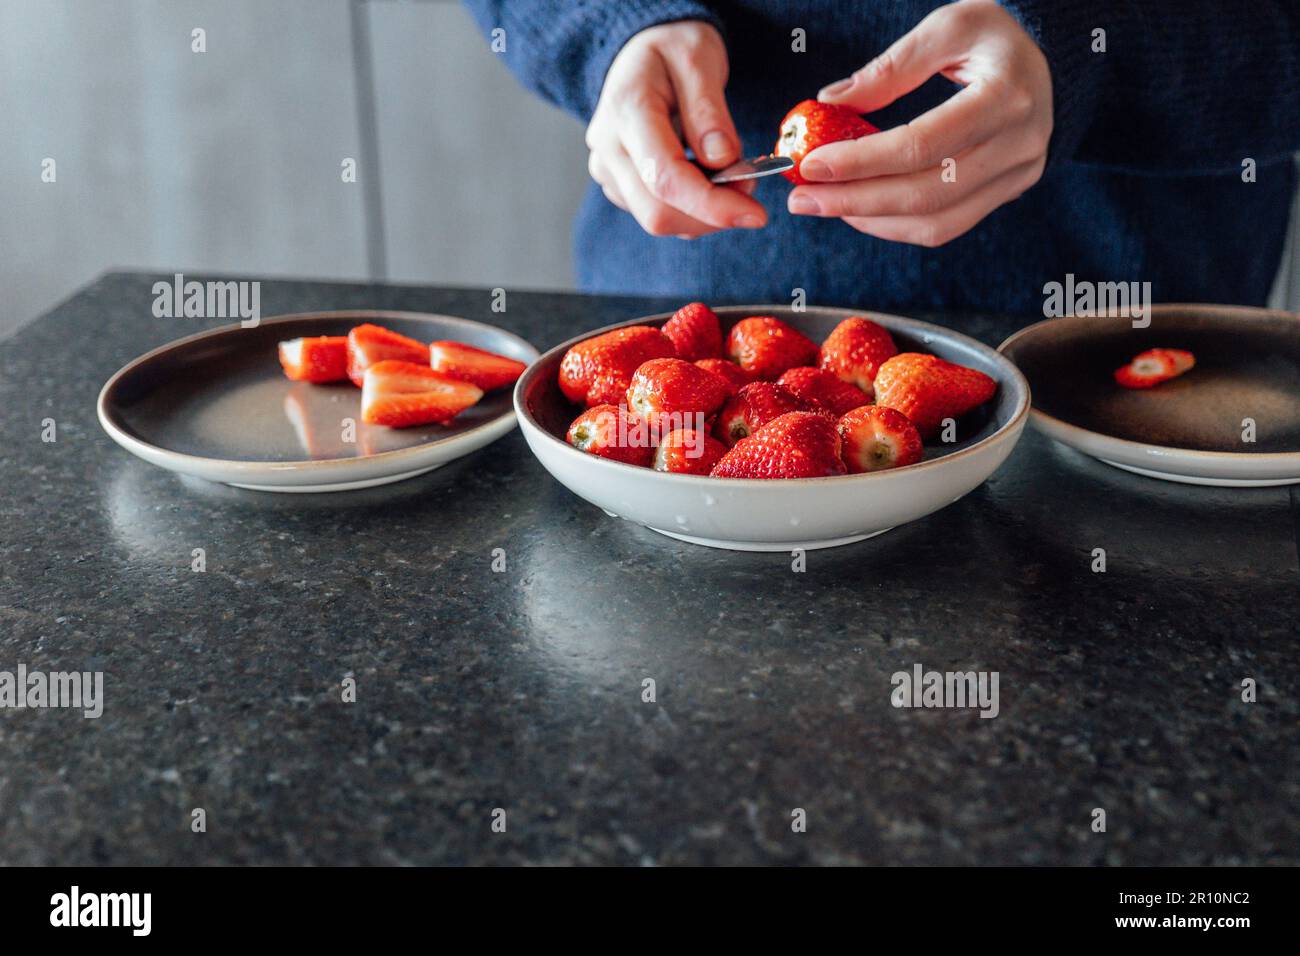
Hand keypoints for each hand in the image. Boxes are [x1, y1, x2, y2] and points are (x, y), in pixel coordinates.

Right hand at [586, 21, 766, 238]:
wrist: (641, 51)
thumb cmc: (672, 47)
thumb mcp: (699, 58)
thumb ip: (709, 110)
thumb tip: (722, 160)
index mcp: (626, 110)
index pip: (665, 178)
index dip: (712, 205)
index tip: (756, 214)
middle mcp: (608, 147)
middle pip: (658, 213)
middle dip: (713, 214)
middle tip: (752, 185)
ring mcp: (608, 170)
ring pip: (660, 219)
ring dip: (706, 212)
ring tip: (733, 174)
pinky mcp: (619, 185)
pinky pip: (660, 212)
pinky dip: (694, 208)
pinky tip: (710, 178)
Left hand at [788, 0, 1051, 246]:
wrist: (1056, 57)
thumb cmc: (997, 35)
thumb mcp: (949, 27)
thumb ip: (892, 66)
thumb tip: (831, 103)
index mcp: (1005, 97)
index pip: (922, 144)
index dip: (862, 161)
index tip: (811, 164)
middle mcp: (1018, 145)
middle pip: (925, 194)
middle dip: (854, 201)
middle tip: (801, 199)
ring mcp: (1017, 176)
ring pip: (935, 222)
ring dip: (871, 221)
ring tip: (824, 204)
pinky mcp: (1007, 194)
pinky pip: (945, 226)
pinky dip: (895, 225)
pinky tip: (859, 209)